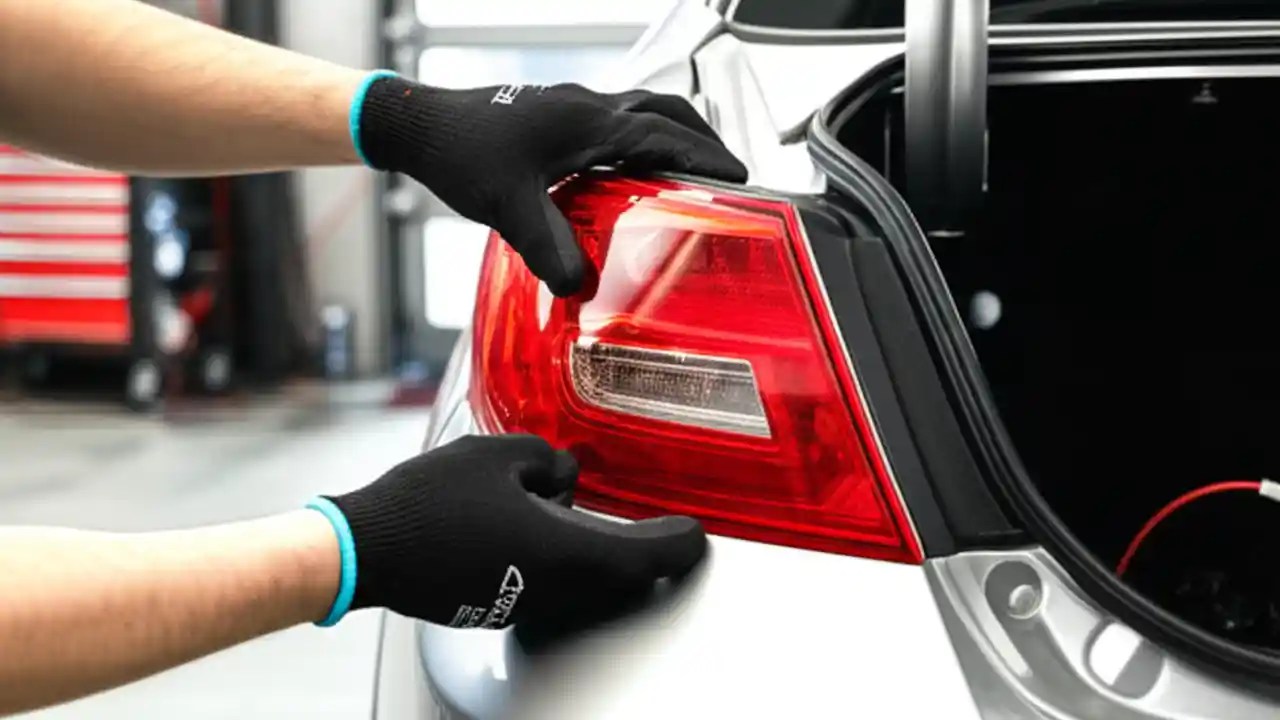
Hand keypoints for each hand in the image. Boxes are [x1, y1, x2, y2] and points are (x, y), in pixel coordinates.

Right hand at [323, 434, 705, 628]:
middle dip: (647, 551)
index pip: (647, 555)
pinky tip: (545, 530)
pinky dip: (566, 559)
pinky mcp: (499, 604)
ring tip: (599, 519)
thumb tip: (564, 475)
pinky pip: (552, 584)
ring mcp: (525, 602)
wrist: (368, 550)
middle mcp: (555, 587)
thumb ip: (547, 460)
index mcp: (568, 551)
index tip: (695, 533)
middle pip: (622, 575)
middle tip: (665, 532)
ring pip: (585, 581)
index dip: (679, 542)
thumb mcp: (497, 456)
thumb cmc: (429, 502)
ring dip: (602, 552)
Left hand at [356, 76, 748, 296]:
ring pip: (641, 110)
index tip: (739, 178)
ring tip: (689, 168)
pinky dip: (639, 140)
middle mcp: (586, 108)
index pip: (664, 136)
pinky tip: (629, 172)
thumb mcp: (507, 208)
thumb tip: (581, 287)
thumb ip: (547, 248)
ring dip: (672, 134)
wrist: (420, 124)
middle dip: (702, 138)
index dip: (706, 158)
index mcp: (587, 123)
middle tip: (725, 170)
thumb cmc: (460, 153)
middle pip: (664, 110)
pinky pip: (615, 120)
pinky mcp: (555, 115)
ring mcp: (570, 107)